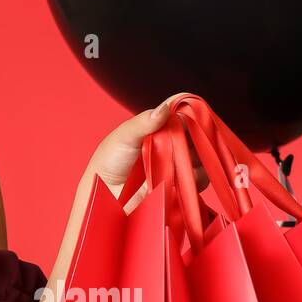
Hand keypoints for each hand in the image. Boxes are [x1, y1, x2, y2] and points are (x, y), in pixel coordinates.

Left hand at [83, 92, 205, 212]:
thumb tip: (166, 107)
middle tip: (188, 142)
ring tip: (183, 161)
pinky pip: (196, 181)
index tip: (193, 118)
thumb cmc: (108, 162)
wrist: (102, 195)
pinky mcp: (178, 188)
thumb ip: (143, 122)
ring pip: (200, 159)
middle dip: (197, 139)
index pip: (181, 119)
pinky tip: (184, 176)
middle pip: (195, 139)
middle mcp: (169, 147)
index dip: (190, 117)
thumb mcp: (123, 137)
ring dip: (198, 158)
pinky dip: (196, 178)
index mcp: (157, 131)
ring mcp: (174, 167)